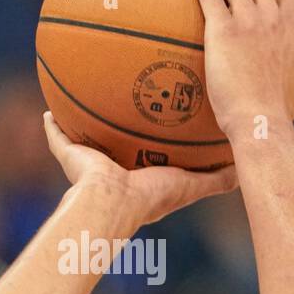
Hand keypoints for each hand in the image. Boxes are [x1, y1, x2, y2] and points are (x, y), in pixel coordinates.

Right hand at [43, 112, 236, 225]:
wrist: (111, 202)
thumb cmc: (151, 196)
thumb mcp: (192, 185)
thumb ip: (217, 178)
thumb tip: (243, 166)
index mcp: (138, 177)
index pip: (147, 152)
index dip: (152, 136)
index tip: (163, 112)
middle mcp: (112, 170)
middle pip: (115, 141)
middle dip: (118, 123)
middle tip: (126, 94)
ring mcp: (88, 164)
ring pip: (85, 136)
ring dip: (84, 119)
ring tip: (85, 91)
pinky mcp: (68, 157)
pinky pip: (58, 136)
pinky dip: (53, 125)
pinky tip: (50, 107)